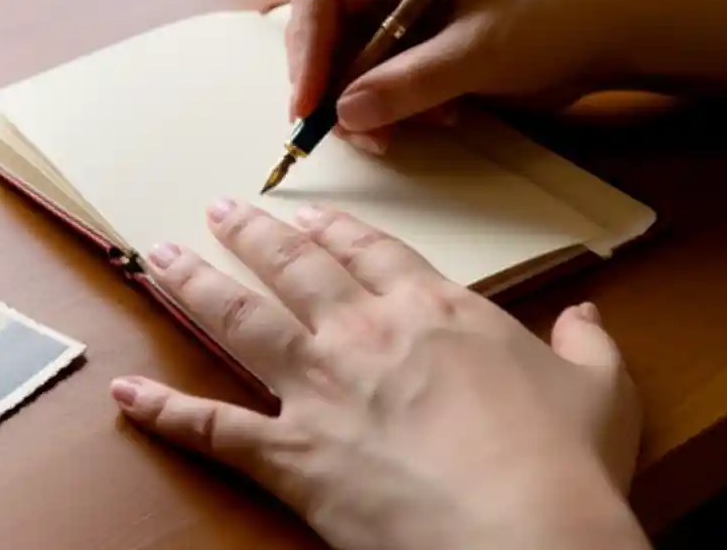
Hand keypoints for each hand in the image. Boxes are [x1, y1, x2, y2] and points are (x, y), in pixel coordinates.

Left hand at [110, 200, 648, 549]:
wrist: (524, 534)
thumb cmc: (565, 464)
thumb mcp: (600, 391)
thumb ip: (588, 344)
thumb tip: (588, 315)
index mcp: (433, 311)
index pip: (371, 250)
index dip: (333, 227)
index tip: (306, 211)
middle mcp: (363, 336)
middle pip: (294, 268)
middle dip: (252, 233)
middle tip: (218, 208)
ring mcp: (319, 391)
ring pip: (240, 320)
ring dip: (195, 285)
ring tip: (160, 257)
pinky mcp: (290, 454)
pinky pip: (212, 429)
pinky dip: (164, 410)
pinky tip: (126, 392)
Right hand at [287, 0, 612, 153]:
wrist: (599, 40)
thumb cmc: (549, 24)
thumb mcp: (480, 53)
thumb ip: (412, 82)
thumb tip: (344, 114)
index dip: (308, 53)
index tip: (309, 108)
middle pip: (322, 35)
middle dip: (334, 89)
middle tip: (359, 134)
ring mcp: (393, 14)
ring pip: (343, 68)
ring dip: (368, 108)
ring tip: (412, 130)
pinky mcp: (407, 48)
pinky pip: (372, 86)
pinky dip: (392, 112)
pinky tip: (437, 118)